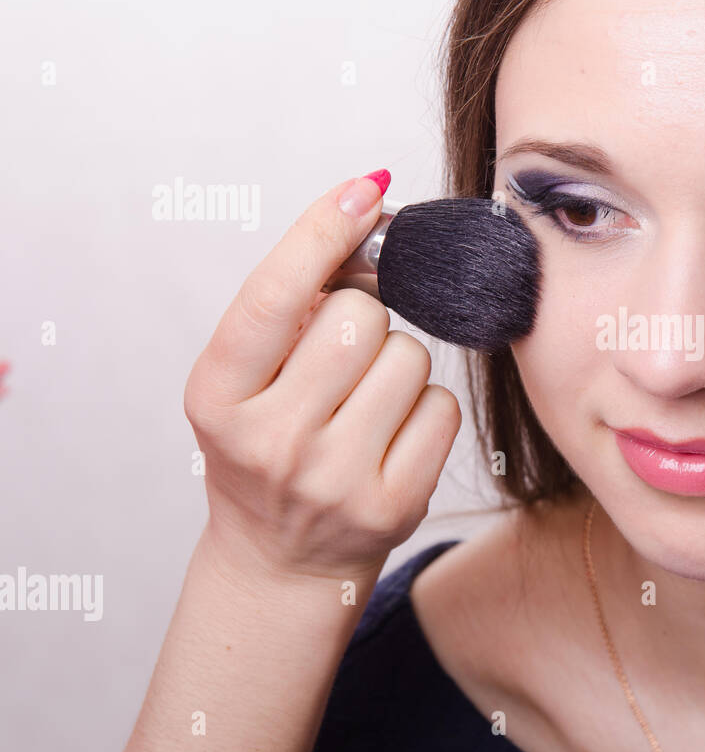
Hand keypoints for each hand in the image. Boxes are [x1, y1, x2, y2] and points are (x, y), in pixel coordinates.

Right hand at [183, 173, 460, 580]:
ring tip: (364, 406)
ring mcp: (334, 479)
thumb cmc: (267, 448)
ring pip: (411, 358)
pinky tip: (392, 438)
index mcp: (216, 397)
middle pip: (360, 319)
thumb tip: (365, 213)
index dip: (320, 233)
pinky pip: (442, 407)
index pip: (271, 297)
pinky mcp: (394, 505)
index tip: (363, 190)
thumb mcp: (243, 384)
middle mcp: (270, 440)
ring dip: (399, 367)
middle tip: (343, 359)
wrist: (281, 561)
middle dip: (364, 321)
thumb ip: (287, 311)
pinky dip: (426, 410)